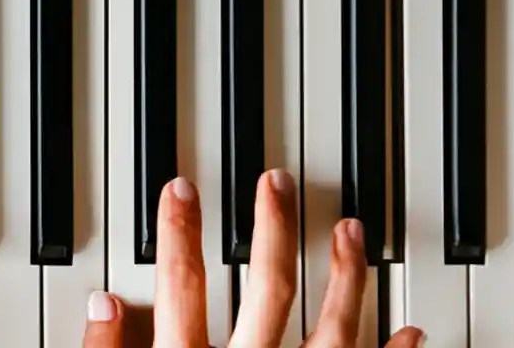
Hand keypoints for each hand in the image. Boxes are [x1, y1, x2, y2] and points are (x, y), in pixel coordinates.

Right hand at [82, 172, 425, 347]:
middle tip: (277, 183)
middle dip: (271, 232)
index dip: (181, 233)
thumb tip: (102, 304)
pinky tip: (412, 329)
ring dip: (344, 278)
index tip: (182, 190)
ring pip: (332, 329)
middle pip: (266, 292)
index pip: (184, 287)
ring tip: (351, 234)